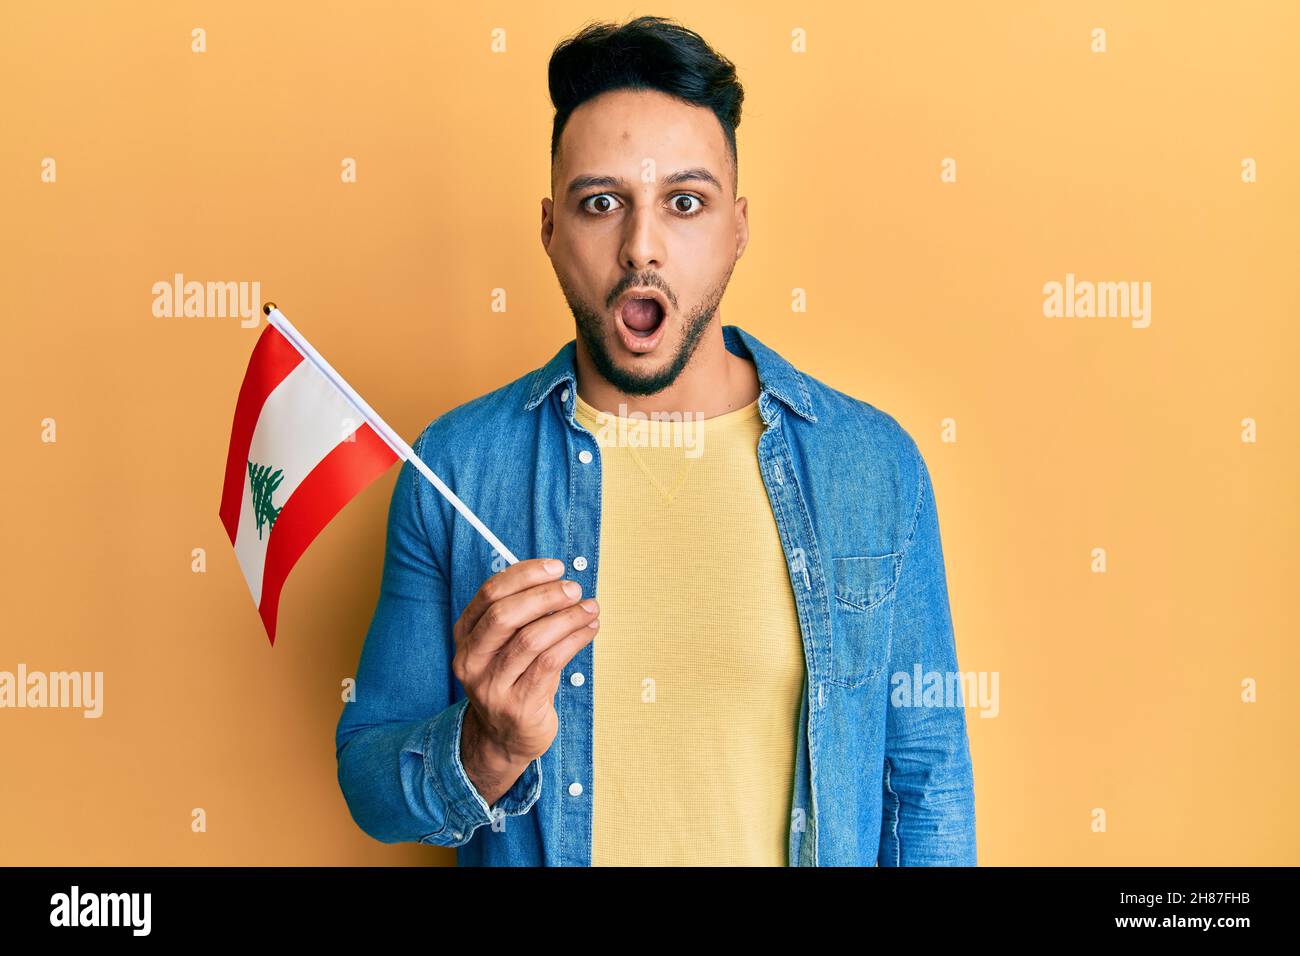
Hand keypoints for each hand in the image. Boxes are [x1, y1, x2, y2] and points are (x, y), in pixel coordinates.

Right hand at [452, 558, 598, 804]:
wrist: (504, 738)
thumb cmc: (512, 679)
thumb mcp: (503, 646)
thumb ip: (520, 613)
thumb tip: (557, 578)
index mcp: (465, 636)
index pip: (490, 594)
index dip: (525, 575)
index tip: (556, 567)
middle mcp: (471, 661)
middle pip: (505, 615)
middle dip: (545, 595)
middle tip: (574, 588)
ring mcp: (492, 686)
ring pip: (531, 639)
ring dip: (566, 618)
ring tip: (590, 608)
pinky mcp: (518, 706)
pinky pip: (550, 663)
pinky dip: (574, 640)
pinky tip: (589, 630)